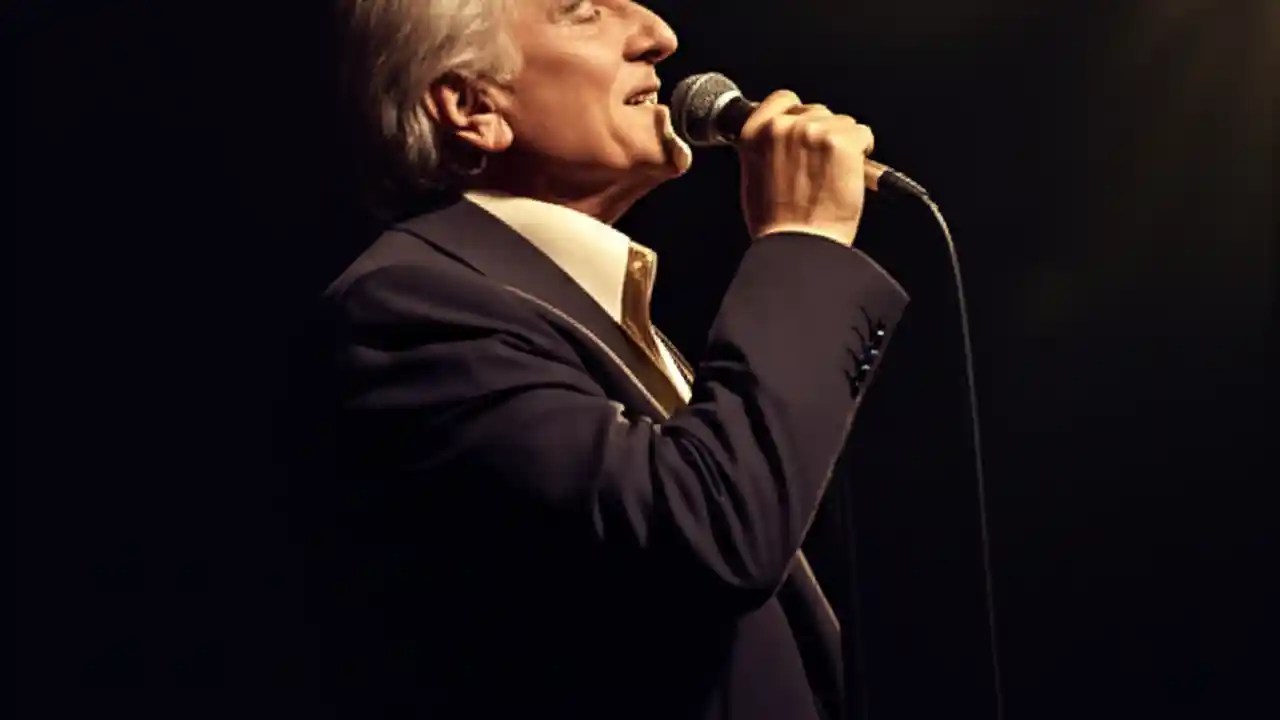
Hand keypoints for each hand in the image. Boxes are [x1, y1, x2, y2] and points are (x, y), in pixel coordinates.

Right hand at [737, 90, 875, 246]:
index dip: (799, 114)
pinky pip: (862, 133)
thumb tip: (780, 145)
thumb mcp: (753, 180)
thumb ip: (765, 152)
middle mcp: (783, 126)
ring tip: (835, 174)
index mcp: (755, 133)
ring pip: (842, 122)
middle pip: (817, 111)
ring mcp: (813, 131)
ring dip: (844, 143)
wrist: (798, 244)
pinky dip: (862, 151)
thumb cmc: (776, 224)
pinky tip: (850, 173)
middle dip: (823, 133)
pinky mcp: (841, 141)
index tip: (807, 128)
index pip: (783, 99)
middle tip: (822, 165)